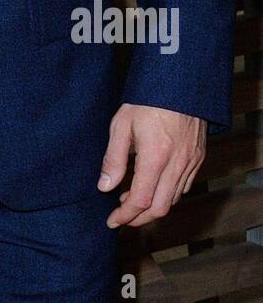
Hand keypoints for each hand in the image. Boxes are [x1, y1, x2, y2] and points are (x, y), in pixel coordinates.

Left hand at [98, 103, 206, 227]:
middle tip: (122, 216)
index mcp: (156, 157)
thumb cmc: (148, 99)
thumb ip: (113, 158)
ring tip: (132, 198)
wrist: (180, 81)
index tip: (112, 220)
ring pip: (173, 199)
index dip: (125, 215)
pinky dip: (168, 194)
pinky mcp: (198, 157)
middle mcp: (177, 164)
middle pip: (160, 208)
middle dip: (139, 218)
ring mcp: (191, 162)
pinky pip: (184, 186)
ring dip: (153, 206)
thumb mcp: (121, 124)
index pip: (140, 200)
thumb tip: (105, 186)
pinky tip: (153, 186)